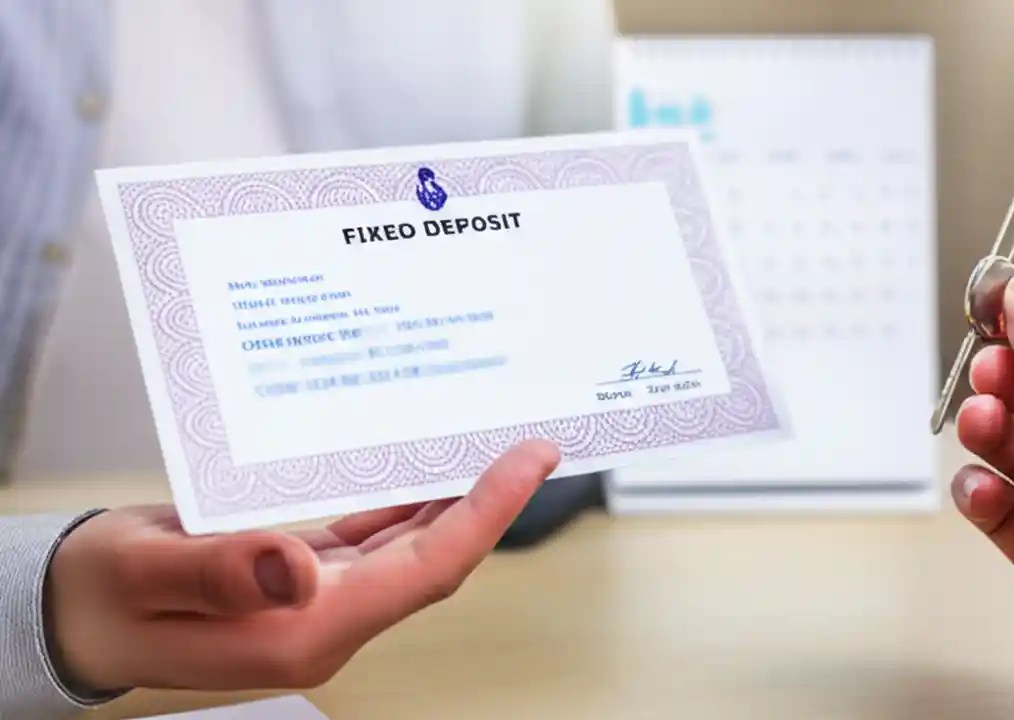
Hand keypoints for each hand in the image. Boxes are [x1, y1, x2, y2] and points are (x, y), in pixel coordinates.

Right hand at [48, 440, 559, 691]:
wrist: (77, 616)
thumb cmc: (105, 598)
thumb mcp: (147, 574)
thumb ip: (220, 570)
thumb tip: (296, 565)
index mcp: (305, 628)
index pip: (427, 570)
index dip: (486, 514)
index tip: (529, 460)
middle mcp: (326, 617)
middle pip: (433, 557)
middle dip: (487, 499)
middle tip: (530, 438)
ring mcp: (318, 598)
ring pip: (408, 546)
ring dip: (450, 497)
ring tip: (489, 441)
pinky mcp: (303, 576)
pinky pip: (371, 536)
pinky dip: (399, 498)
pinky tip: (414, 462)